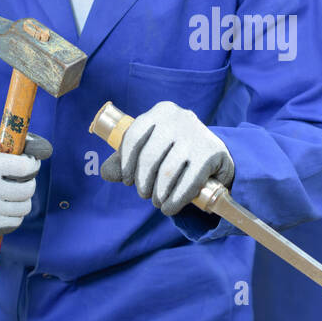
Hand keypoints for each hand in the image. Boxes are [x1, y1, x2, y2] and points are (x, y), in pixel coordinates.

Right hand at [0, 128, 52, 234]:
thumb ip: (11, 138)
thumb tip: (41, 146)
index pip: (25, 167)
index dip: (33, 165)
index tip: (29, 163)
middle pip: (28, 189)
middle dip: (29, 183)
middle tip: (21, 179)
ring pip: (25, 207)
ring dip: (24, 199)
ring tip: (14, 192)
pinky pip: (16, 222)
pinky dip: (16, 214)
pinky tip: (7, 205)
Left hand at [99, 101, 234, 215]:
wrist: (215, 155)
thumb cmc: (174, 151)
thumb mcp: (150, 149)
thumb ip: (125, 160)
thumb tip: (105, 173)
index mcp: (160, 112)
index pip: (134, 136)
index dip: (126, 162)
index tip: (127, 180)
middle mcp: (179, 118)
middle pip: (149, 156)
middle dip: (143, 181)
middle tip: (143, 194)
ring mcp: (196, 134)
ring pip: (167, 171)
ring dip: (158, 193)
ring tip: (157, 202)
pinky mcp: (211, 153)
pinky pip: (188, 182)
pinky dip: (175, 200)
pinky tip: (170, 208)